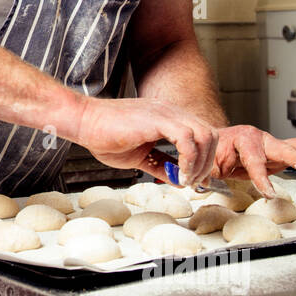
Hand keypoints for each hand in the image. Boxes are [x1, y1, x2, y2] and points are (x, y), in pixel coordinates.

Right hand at [74, 97, 218, 185]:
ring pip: (205, 135)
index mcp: (168, 118)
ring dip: (201, 162)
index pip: (202, 134)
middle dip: (208, 162)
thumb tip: (179, 180)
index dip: (205, 158)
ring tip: (187, 179)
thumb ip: (161, 166)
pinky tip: (179, 173)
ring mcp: (166, 113)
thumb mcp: (140, 157)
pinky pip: (188, 139)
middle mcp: (171, 112)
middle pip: (211, 134)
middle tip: (194, 182)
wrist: (84, 122)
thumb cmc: (104, 136)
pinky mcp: (158, 119)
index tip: (197, 179)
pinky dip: (190, 159)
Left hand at [212, 125, 295, 196]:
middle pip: (282, 148)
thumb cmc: (210, 153)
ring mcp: (271, 145)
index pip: (254, 160)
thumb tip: (199, 185)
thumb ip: (207, 174)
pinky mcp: (278, 153)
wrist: (214, 141)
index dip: (261, 177)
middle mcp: (259, 138)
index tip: (269, 193)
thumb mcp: (205, 165)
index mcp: (241, 139)